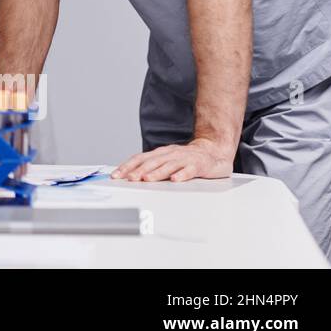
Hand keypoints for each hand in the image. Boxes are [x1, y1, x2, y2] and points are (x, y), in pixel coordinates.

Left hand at [112, 138, 233, 182]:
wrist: (214, 150)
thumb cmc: (187, 158)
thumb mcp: (167, 160)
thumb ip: (152, 167)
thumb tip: (130, 176)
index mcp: (161, 153)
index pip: (140, 158)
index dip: (127, 166)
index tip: (117, 175)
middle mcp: (171, 154)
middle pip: (152, 162)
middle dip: (139, 170)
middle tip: (129, 178)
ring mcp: (185, 159)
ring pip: (169, 165)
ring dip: (157, 173)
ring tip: (146, 179)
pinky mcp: (199, 165)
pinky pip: (190, 170)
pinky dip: (182, 175)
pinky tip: (176, 180)